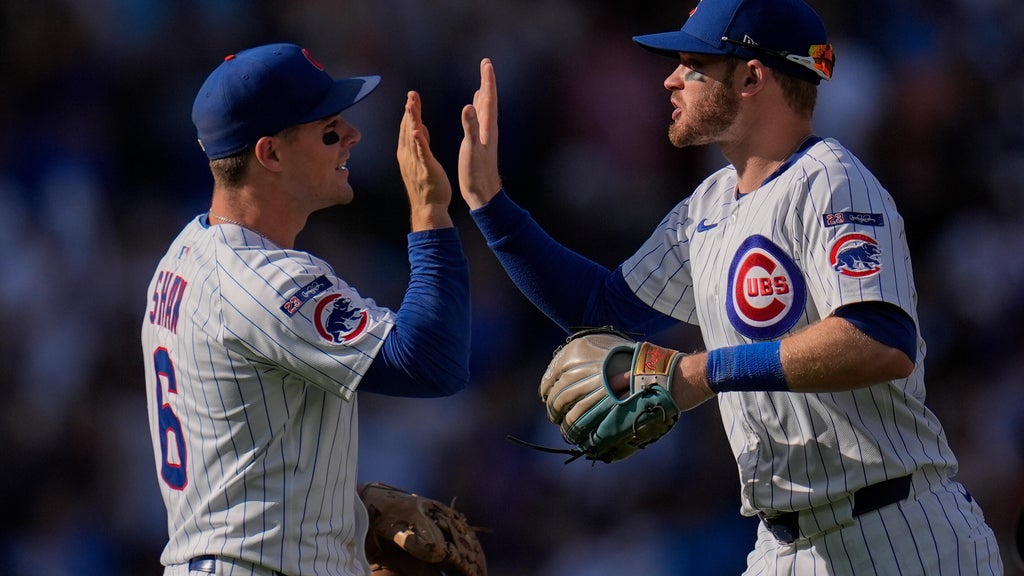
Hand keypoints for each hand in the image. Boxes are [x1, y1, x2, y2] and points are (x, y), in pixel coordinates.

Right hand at [398, 91, 453, 230]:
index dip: (409, 112)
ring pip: (412, 137)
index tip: (411, 98)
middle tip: (411, 94)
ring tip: (411, 105)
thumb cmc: (427, 187)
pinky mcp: (426, 169)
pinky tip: (417, 130)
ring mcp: (415, 162)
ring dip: (411, 120)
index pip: (407, 128)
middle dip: (409, 111)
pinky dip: (418, 141)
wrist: (428, 208)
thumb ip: (421, 143)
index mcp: (407, 153)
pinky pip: (422, 153)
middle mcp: (408, 156)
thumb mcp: (422, 160)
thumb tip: (419, 128)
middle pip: (407, 129)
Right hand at [458, 58, 501, 209]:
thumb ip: (470, 128)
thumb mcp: (471, 150)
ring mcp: (484, 135)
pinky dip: (477, 107)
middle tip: (485, 64)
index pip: (489, 99)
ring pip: (485, 108)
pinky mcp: (479, 141)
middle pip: (489, 100)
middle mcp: (488, 129)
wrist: (483, 193)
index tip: (486, 63)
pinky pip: (479, 118)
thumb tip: (468, 106)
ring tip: (482, 81)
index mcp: (487, 128)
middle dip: (487, 81)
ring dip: (483, 93)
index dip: (488, 80)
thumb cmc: (476, 174)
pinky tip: (473, 105)